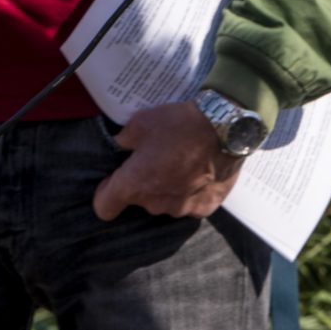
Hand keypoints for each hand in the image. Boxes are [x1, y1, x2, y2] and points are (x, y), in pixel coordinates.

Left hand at [92, 101, 243, 219]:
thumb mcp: (142, 121)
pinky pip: (191, 204)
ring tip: (183, 164)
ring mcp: (182, 208)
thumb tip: (121, 145)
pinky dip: (192, 192)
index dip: (106, 193)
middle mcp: (155, 203)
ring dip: (169, 189)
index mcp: (135, 184)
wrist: (226, 127)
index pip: (104, 207)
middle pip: (140, 202)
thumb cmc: (180, 123)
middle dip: (144, 184)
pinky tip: (200, 173)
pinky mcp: (205, 208)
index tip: (116, 179)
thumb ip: (125, 139)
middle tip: (158, 160)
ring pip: (166, 203)